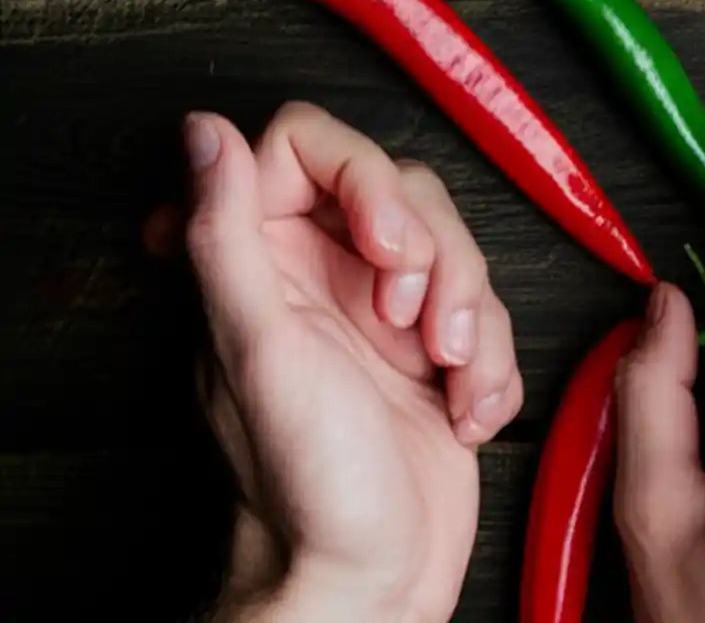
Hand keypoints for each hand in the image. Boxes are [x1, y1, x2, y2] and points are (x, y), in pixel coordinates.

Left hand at [179, 103, 521, 621]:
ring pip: (460, 254)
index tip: (384, 245)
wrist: (374, 580)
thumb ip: (224, 234)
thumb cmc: (310, 483)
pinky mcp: (439, 359)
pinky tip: (467, 417)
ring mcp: (388, 320)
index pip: (312, 148)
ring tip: (450, 380)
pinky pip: (493, 320)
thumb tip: (204, 134)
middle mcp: (327, 279)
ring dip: (473, 321)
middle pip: (406, 193)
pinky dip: (493, 368)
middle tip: (413, 327)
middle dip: (435, 260)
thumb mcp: (261, 347)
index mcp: (267, 263)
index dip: (363, 178)